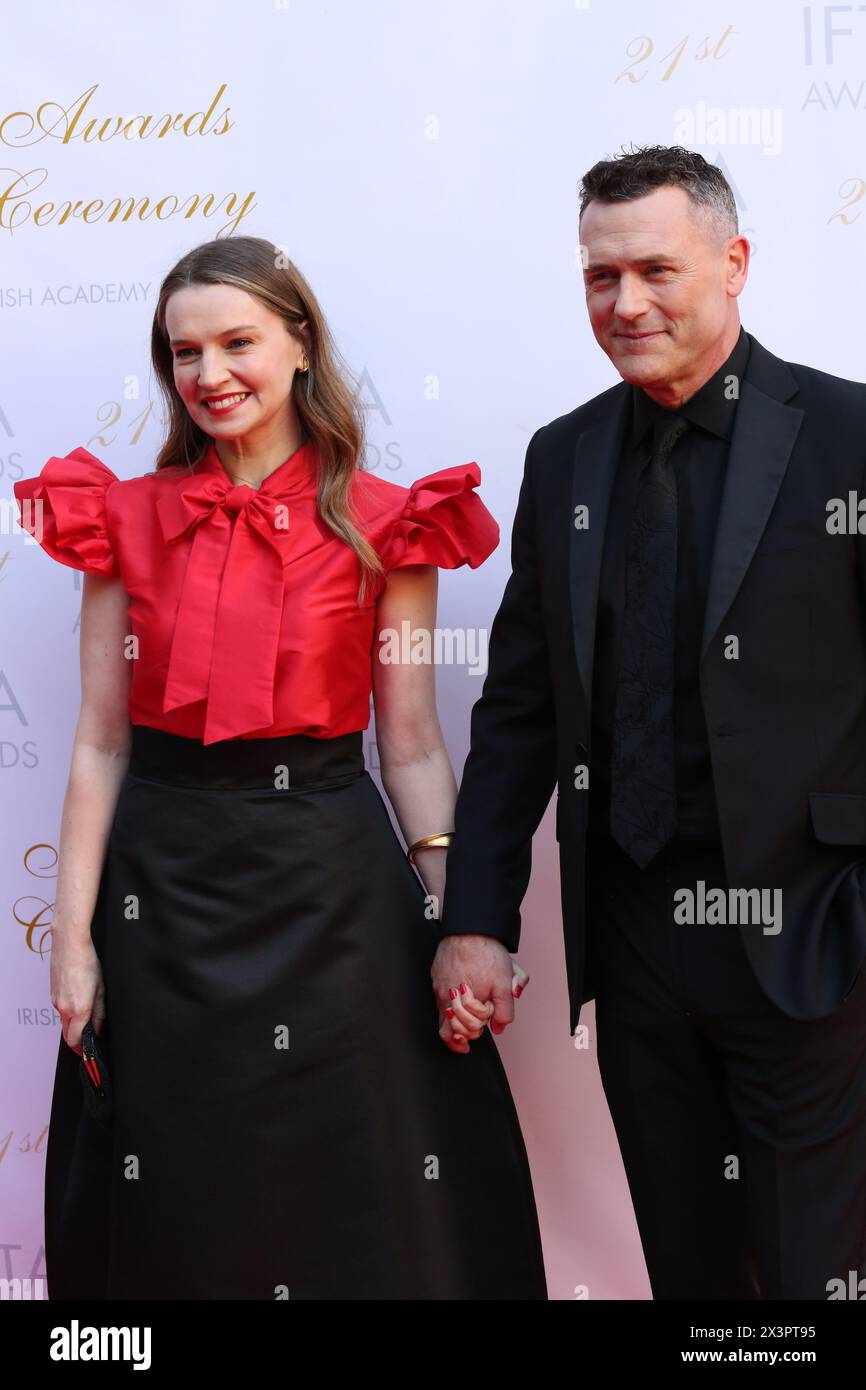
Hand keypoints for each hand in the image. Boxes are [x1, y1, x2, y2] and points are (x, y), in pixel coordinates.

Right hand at [50, 930, 104, 1054]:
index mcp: (77, 1009)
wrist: (69, 944)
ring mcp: (55, 1001)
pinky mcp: (53, 994)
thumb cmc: (88, 962)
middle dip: (77, 1040)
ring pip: (63, 1022)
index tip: (89, 1052)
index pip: (75, 1041)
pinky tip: (79, 1001)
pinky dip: (69, 1013)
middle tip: (90, 1040)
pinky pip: (60, 1010)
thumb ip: (100, 1013)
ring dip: (73, 1025)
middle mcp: (63, 1008)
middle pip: (67, 1034)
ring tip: (88, 1018)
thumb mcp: (101, 989)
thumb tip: (99, 1030)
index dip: (82, 1049)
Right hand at [431, 934, 528, 1052]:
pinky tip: (462, 995)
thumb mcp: (505, 985)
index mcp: (464, 1004)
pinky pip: (440, 995)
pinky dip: (451, 1002)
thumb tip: (498, 1028)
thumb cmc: (486, 954)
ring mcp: (438, 985)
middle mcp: (446, 997)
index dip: (477, 1029)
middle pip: (449, 1029)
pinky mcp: (436, 974)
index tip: (483, 1026)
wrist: (470, 928)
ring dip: (456, 1018)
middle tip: (476, 1027)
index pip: (464, 1032)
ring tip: (468, 1016)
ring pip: (443, 1013)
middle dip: (464, 1030)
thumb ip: (504, 1012)